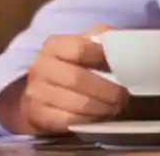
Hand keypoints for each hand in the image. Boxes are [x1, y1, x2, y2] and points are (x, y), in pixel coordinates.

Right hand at [11, 25, 128, 133]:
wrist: (47, 89)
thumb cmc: (77, 63)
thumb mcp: (90, 44)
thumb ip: (104, 39)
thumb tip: (120, 46)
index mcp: (54, 45)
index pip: (80, 49)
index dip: (102, 57)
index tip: (120, 65)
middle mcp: (40, 67)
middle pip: (77, 79)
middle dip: (106, 90)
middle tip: (123, 95)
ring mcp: (36, 92)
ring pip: (75, 103)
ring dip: (101, 107)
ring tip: (115, 106)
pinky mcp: (37, 114)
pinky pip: (68, 120)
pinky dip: (88, 119)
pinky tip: (99, 116)